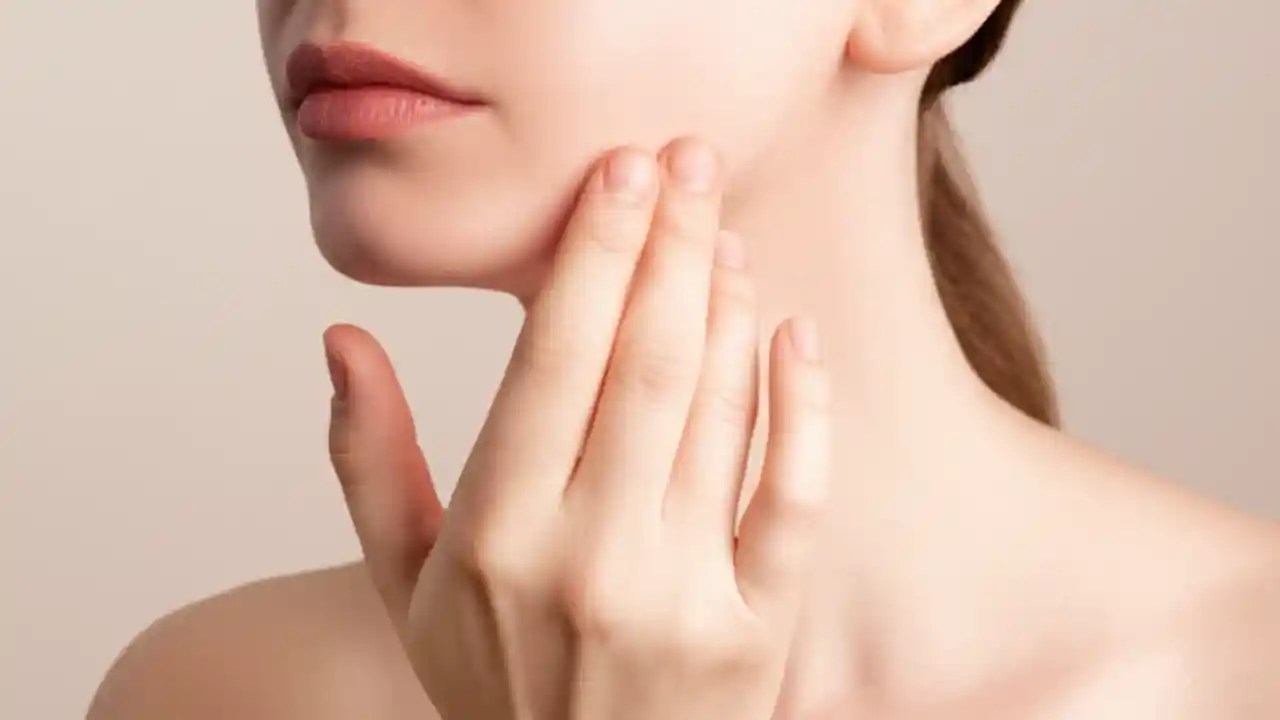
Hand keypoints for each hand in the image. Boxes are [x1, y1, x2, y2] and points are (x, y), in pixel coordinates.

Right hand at [323, 136, 831, 719]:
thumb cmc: (494, 686)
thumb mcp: (404, 584)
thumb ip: (369, 460)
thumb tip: (342, 342)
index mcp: (492, 535)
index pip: (554, 359)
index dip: (593, 254)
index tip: (621, 173)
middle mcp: (586, 559)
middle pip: (645, 363)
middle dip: (671, 245)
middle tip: (690, 162)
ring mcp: (679, 595)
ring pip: (717, 413)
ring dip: (728, 306)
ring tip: (727, 234)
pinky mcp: (755, 630)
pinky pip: (792, 498)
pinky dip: (802, 408)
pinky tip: (794, 334)